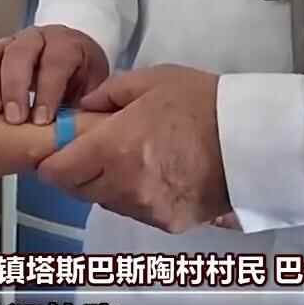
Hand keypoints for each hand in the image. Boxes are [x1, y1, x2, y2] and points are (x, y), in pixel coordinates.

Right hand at [0, 25, 108, 124]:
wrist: (71, 67)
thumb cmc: (80, 85)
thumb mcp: (91, 94)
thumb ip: (82, 108)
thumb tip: (73, 132)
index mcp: (67, 45)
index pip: (56, 61)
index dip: (47, 91)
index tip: (41, 121)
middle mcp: (37, 38)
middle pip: (20, 51)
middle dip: (15, 86)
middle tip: (14, 119)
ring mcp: (10, 42)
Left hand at [35, 65, 229, 233]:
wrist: (253, 139)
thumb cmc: (201, 103)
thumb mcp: (150, 81)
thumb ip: (107, 94)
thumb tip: (82, 109)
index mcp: (114, 148)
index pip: (57, 172)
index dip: (50, 163)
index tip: (57, 152)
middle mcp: (124, 185)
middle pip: (77, 191)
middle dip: (76, 173)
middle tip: (93, 152)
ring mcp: (147, 209)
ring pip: (106, 203)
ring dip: (106, 186)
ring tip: (131, 161)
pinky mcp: (169, 223)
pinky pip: (136, 212)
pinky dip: (136, 198)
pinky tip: (156, 176)